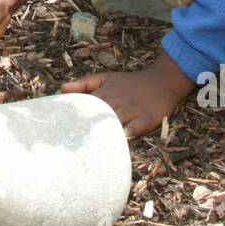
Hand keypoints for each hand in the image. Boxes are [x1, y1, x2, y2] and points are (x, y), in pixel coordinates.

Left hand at [62, 50, 195, 137]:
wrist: (162, 81)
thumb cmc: (130, 83)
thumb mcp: (107, 78)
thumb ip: (85, 83)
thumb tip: (62, 88)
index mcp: (106, 92)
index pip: (87, 106)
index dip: (76, 118)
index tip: (63, 129)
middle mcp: (117, 101)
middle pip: (98, 116)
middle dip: (86, 129)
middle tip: (72, 144)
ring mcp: (132, 109)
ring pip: (114, 122)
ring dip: (104, 133)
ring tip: (91, 148)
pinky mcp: (146, 118)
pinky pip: (135, 128)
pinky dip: (126, 134)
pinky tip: (118, 142)